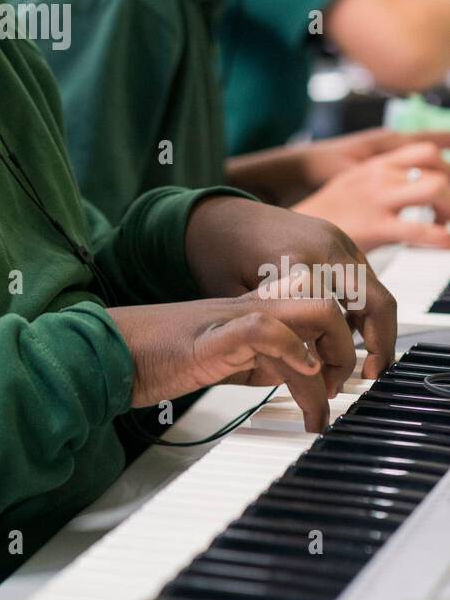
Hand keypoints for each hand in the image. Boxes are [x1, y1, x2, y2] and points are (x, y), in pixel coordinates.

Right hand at [107, 290, 356, 432]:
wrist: (111, 351)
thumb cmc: (158, 357)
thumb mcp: (224, 358)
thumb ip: (259, 361)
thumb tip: (294, 376)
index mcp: (252, 310)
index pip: (314, 308)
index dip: (338, 344)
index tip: (337, 384)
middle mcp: (249, 307)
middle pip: (325, 303)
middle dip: (345, 352)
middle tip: (338, 393)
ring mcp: (234, 318)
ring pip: (310, 314)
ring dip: (330, 365)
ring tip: (321, 411)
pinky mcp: (215, 337)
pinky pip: (267, 329)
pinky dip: (294, 352)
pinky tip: (300, 379)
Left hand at [184, 194, 395, 377]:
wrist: (218, 215)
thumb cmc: (218, 254)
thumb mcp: (234, 301)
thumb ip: (270, 329)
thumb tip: (300, 368)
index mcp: (294, 262)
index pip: (336, 317)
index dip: (340, 356)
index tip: (332, 383)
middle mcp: (323, 246)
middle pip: (376, 301)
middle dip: (381, 344)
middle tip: (370, 375)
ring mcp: (334, 238)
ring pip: (376, 289)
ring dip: (376, 326)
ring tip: (361, 361)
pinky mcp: (337, 237)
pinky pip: (364, 276)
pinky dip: (363, 305)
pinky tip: (345, 331)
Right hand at [295, 140, 449, 250]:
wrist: (295, 232)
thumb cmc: (327, 216)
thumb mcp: (354, 184)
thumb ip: (384, 181)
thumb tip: (413, 188)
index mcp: (375, 164)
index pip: (425, 150)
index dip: (447, 167)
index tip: (449, 187)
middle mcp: (378, 175)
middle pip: (436, 165)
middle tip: (447, 212)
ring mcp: (377, 198)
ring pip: (435, 187)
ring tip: (445, 225)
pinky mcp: (375, 226)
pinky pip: (422, 230)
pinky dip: (443, 238)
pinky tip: (446, 244)